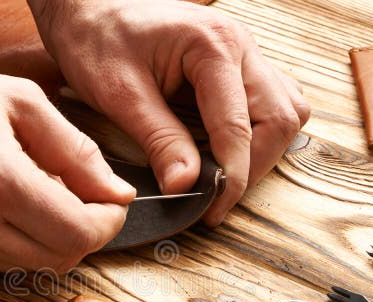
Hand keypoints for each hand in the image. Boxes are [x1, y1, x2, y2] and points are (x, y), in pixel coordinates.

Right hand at [0, 51, 134, 271]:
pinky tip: (4, 207)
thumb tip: (116, 192)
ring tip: (38, 194)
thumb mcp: (19, 101)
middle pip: (60, 259)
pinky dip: (16, 242)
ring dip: (50, 239)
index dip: (107, 223)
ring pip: (31, 267)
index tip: (111, 204)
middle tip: (84, 200)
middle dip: (85, 233)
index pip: (78, 234)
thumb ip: (76, 151)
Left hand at [29, 0, 309, 224]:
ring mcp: (243, 53)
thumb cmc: (97, 40)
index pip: (239, 126)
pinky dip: (258, 131)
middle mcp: (239, 45)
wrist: (87, 11)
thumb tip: (186, 186)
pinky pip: (271, 101)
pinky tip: (226, 149)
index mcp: (213, 46)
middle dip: (253, 165)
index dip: (231, 177)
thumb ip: (159, 140)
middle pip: (280, 117)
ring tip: (223, 175)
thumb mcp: (119, 95)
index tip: (213, 210)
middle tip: (218, 197)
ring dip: (263, 149)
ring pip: (285, 109)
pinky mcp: (237, 65)